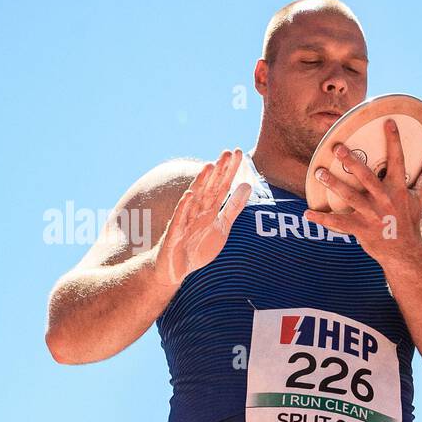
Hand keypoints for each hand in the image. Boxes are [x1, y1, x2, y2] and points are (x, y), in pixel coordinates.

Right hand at [154, 149, 251, 287]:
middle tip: (227, 151)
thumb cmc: (196, 245)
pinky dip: (184, 207)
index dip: (229, 170)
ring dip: (201, 183)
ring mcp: (185, 220)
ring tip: (209, 166)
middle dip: (218, 171)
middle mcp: (197, 211)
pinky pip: (180, 219)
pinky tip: (190, 194)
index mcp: (209, 209)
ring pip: (195, 199)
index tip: (238, 152)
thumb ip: (233, 207)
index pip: (221, 186)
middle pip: (210, 188)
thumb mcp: (221, 226)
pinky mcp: (174, 233)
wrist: (174, 269)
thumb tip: (247, 186)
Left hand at [302, 119, 421, 263]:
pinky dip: (323, 219)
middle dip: (351, 162)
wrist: (406, 252)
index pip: (397, 161)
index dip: (394, 141)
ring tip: (319, 172)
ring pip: (350, 196)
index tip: (387, 122)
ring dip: (333, 184)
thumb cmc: (410, 222)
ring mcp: (372, 215)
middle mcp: (385, 200)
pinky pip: (339, 223)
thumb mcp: (420, 199)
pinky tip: (307, 213)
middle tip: (337, 148)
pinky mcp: (361, 229)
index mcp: (398, 189)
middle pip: (366, 177)